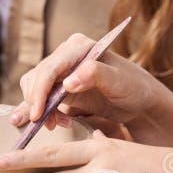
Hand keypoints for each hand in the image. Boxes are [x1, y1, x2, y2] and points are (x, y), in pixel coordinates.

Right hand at [9, 33, 169, 132]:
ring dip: (39, 108)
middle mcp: (66, 55)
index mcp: (79, 47)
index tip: (38, 114)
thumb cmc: (134, 87)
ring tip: (55, 125)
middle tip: (49, 125)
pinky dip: (40, 111)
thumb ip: (96, 75)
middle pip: (36, 77)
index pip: (50, 68)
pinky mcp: (59, 87)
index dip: (40, 91)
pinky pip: (40, 97)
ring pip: (34, 87)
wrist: (139, 99)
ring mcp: (61, 71)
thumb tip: (67, 82)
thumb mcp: (120, 81)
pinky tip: (47, 123)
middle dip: (37, 103)